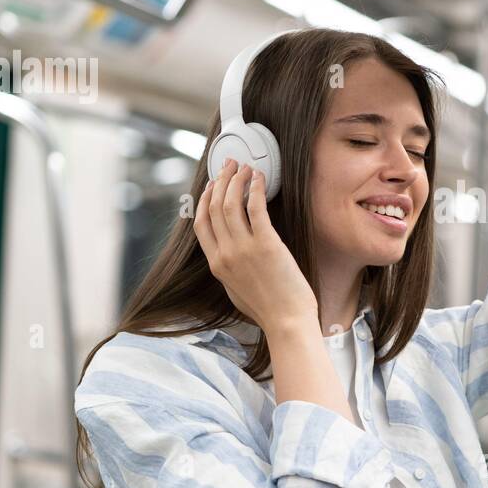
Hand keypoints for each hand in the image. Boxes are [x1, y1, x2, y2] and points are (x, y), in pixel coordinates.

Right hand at [194, 158, 317, 333]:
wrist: (287, 322)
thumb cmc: (268, 308)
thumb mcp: (235, 289)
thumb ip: (229, 268)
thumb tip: (230, 251)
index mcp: (216, 265)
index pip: (200, 224)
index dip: (204, 199)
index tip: (211, 185)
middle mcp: (225, 254)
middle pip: (214, 207)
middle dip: (220, 181)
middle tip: (229, 165)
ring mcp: (244, 248)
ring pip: (231, 203)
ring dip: (237, 180)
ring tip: (244, 167)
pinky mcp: (266, 244)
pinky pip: (255, 208)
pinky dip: (255, 188)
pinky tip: (260, 178)